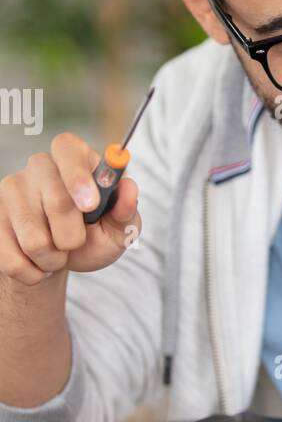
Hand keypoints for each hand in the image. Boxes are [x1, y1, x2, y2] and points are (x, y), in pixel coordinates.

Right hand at [0, 133, 140, 285]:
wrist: (60, 260)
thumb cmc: (93, 235)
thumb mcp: (118, 228)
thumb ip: (126, 210)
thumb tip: (129, 188)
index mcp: (73, 157)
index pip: (67, 148)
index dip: (78, 177)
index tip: (91, 205)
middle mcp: (39, 166)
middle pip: (57, 203)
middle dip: (74, 238)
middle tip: (75, 243)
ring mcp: (10, 189)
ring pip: (34, 239)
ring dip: (53, 260)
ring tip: (56, 253)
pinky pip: (12, 260)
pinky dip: (32, 273)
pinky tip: (36, 262)